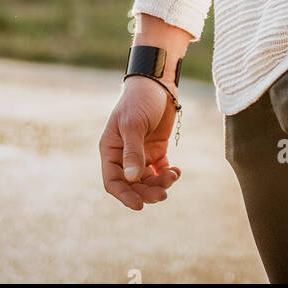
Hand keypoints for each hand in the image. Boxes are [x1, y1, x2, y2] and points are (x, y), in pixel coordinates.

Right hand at [99, 77, 181, 211]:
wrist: (158, 82)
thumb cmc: (139, 99)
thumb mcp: (133, 124)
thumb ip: (133, 152)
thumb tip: (132, 178)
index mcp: (111, 150)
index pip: (113, 181)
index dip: (124, 196)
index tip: (139, 205)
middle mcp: (124, 155)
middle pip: (132, 185)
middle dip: (147, 192)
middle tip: (163, 194)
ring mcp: (141, 153)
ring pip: (148, 180)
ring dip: (160, 184)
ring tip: (173, 175)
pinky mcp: (156, 149)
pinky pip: (160, 170)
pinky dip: (168, 174)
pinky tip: (176, 171)